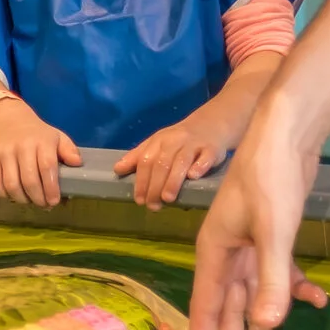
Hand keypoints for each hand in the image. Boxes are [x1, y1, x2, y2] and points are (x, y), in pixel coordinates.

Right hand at [0, 102, 80, 205]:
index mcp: (42, 141)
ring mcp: (5, 151)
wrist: (10, 121)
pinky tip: (13, 196)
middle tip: (43, 205)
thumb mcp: (57, 137)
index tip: (54, 201)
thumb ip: (69, 150)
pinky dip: (4, 194)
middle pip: (29, 179)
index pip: (47, 166)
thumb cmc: (39, 135)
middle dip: (37, 198)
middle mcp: (22, 145)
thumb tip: (77, 163)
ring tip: (30, 202)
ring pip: (11, 183)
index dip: (50, 187)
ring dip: (21, 198)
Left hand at [114, 109, 234, 207]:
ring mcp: (194, 144)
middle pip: (162, 163)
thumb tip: (117, 169)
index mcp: (159, 141)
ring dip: (173, 180)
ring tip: (167, 198)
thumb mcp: (157, 144)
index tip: (139, 200)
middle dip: (155, 186)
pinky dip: (199, 166)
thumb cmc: (180, 140)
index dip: (141, 181)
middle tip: (152, 205)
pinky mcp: (212, 149)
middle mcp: (175, 141)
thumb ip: (138, 157)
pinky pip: (206, 157)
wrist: (211, 124)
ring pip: (181, 161)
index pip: (146, 161)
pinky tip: (193, 177)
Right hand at [187, 107, 328, 329]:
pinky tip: (318, 299)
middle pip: (227, 304)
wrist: (287, 135)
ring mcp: (250, 244)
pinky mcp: (272, 236)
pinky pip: (280, 271)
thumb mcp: (273, 233)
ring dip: (266, 315)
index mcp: (214, 251)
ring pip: (254, 291)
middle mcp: (227, 251)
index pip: (204, 304)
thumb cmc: (270, 179)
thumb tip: (267, 326)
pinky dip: (296, 284)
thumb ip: (271, 280)